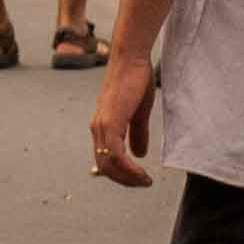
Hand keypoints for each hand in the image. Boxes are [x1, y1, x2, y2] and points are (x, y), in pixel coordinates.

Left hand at [88, 56, 157, 187]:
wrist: (131, 59)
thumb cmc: (135, 81)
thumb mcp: (138, 113)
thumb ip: (138, 134)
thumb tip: (140, 154)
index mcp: (103, 126)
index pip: (106, 160)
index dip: (121, 174)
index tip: (139, 179)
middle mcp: (98, 128)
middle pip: (105, 167)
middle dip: (125, 180)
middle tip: (144, 183)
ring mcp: (102, 125)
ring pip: (109, 163)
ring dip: (128, 177)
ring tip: (145, 181)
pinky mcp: (111, 121)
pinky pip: (116, 154)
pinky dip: (128, 167)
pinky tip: (140, 171)